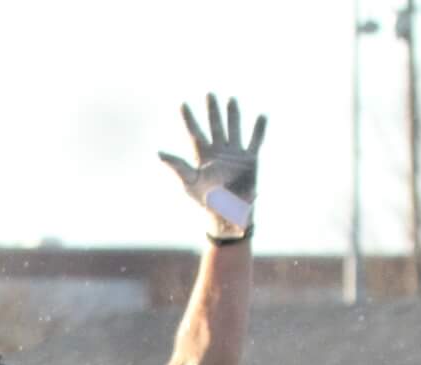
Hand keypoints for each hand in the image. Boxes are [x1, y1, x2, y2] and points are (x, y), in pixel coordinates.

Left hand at [157, 94, 265, 239]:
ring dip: (233, 115)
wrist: (228, 214)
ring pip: (233, 129)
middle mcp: (218, 152)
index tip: (182, 105)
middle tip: (210, 94)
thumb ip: (178, 166)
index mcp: (203, 156)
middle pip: (215, 126)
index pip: (194, 133)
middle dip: (212, 111)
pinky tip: (262, 116)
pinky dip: (259, 129)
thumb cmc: (206, 201)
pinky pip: (255, 141)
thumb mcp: (189, 182)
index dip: (189, 119)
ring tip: (232, 99)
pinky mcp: (250, 160)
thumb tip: (159, 153)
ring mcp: (234, 154)